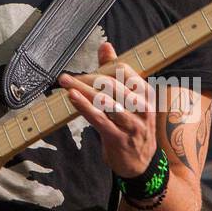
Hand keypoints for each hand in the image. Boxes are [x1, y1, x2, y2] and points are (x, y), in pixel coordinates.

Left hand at [58, 41, 157, 177]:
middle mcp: (143, 108)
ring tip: (65, 83)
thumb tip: (106, 45)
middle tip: (66, 78)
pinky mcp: (119, 139)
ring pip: (105, 102)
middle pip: (113, 85)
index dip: (103, 68)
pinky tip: (72, 98)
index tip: (85, 71)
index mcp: (146, 95)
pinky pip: (100, 119)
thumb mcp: (130, 100)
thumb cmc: (132, 127)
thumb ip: (117, 73)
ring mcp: (132, 125)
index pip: (126, 71)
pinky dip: (84, 107)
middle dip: (87, 79)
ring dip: (82, 91)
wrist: (141, 165)